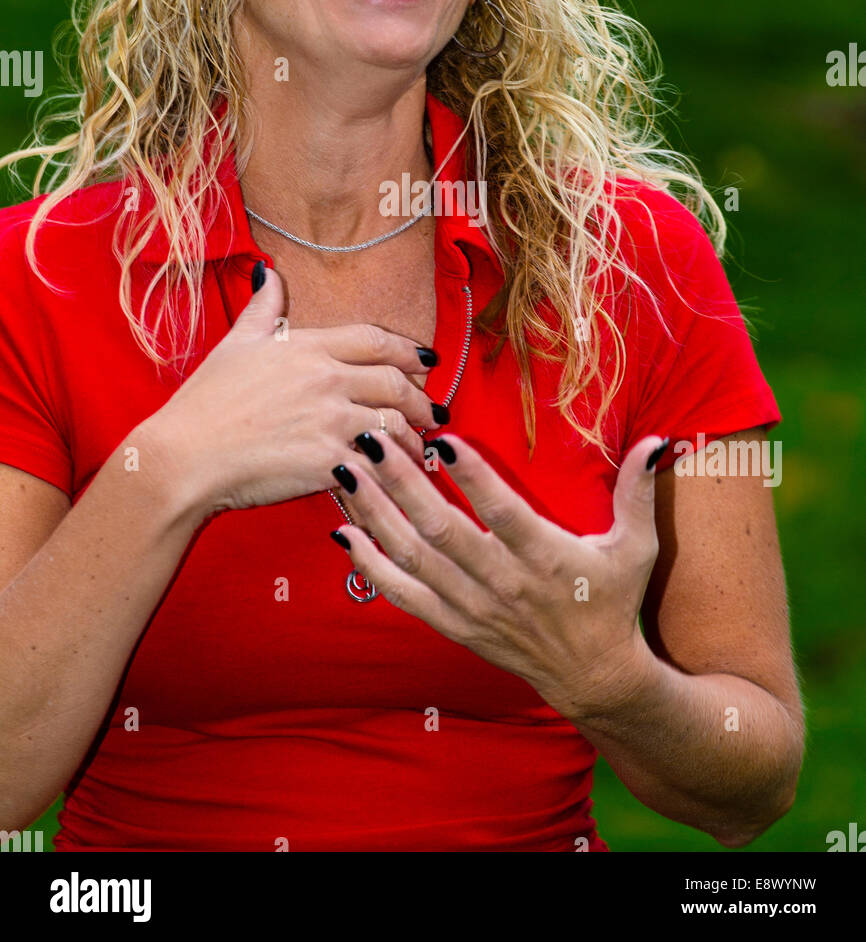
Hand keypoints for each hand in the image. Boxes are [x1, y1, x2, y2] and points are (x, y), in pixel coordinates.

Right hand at [140, 266, 444, 520]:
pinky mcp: (329, 462)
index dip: (409, 349)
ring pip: (395, 425)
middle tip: (432, 409)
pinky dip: (394, 469)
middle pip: (396, 382)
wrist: (184, 457)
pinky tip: (398, 476)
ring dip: (413, 437)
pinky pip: (378, 464)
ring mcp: (331, 422)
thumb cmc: (204, 404)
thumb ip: (262, 308)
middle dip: (420, 398)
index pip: (376, 340)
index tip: (427, 360)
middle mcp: (327, 380)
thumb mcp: (235, 344)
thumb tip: (269, 271)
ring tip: (418, 446)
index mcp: (308, 347)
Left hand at [330, 430, 666, 722]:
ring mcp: (473, 608)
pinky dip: (371, 567)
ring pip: (414, 558)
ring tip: (346, 473)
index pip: (503, 514)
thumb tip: (657, 440)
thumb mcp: (635, 547)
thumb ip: (639, 492)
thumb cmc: (612, 601)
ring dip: (376, 515)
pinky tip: (344, 533)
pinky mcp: (454, 624)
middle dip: (401, 483)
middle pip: (443, 531)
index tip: (443, 438)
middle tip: (370, 439)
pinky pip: (403, 595)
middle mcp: (503, 584)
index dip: (473, 477)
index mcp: (546, 558)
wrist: (594, 678)